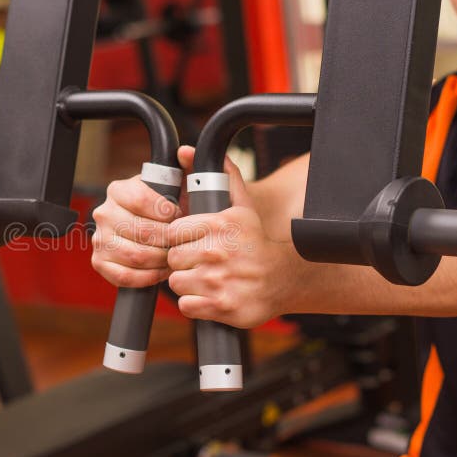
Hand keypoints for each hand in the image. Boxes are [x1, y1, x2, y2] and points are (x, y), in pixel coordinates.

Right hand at [90, 172, 181, 287]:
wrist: (157, 232)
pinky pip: (124, 276)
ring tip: (173, 256)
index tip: (179, 216)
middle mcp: (104, 213)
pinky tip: (160, 270)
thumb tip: (185, 152)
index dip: (166, 212)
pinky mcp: (100, 262)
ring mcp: (100, 238)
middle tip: (181, 241)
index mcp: (118, 190)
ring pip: (134, 255)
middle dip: (168, 240)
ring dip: (161, 259)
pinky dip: (147, 276)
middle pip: (140, 231)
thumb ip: (189, 164)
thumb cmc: (171, 207)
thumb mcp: (181, 183)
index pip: (141, 200)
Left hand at [166, 148, 287, 328]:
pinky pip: (186, 305)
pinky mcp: (221, 306)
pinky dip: (194, 303)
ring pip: (176, 282)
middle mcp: (217, 252)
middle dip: (183, 262)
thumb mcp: (241, 204)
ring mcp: (219, 281)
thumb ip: (217, 174)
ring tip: (206, 279)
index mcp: (218, 225)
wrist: (283, 279)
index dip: (180, 240)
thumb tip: (185, 150)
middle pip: (173, 259)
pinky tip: (208, 295)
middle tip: (200, 262)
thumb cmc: (255, 241)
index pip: (173, 233)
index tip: (193, 243)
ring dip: (187, 283)